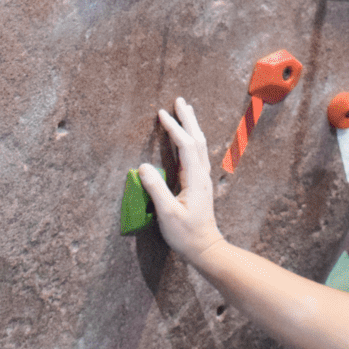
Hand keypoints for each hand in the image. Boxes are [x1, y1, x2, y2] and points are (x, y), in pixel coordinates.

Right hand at [138, 97, 223, 264]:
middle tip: (180, 101)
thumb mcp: (167, 213)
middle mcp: (202, 174)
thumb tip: (144, 166)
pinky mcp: (199, 183)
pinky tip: (187, 139)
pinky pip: (195, 155)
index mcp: (195, 178)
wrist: (205, 247)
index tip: (162, 113)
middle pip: (197, 139)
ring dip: (192, 127)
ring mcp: (202, 178)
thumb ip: (156, 189)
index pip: (185, 145)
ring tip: (185, 112)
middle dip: (188, 119)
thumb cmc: (186, 233)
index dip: (174, 128)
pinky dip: (190, 140)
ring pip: (199, 146)